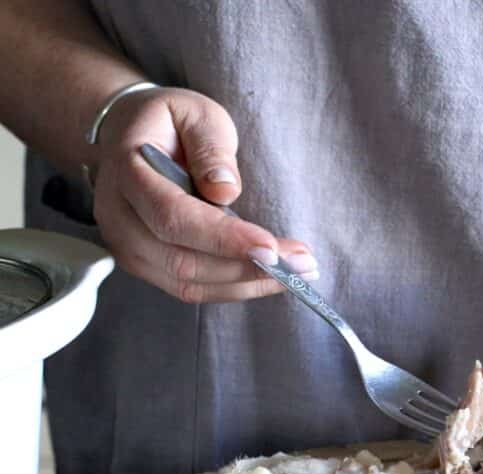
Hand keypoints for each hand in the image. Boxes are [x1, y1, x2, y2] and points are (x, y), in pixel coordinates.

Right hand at [91, 87, 316, 301]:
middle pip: (182, 261)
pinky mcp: (147, 267)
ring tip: (298, 272)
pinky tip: (272, 277)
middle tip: (303, 262)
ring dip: (248, 283)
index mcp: (127, 173)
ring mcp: (128, 248)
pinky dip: (236, 287)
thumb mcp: (196, 113)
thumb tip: (225, 190)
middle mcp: (118, 218)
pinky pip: (193, 289)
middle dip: (247, 267)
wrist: (129, 137)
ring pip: (190, 284)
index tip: (270, 248)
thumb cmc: (168, 123)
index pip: (172, 217)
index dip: (222, 238)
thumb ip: (211, 146)